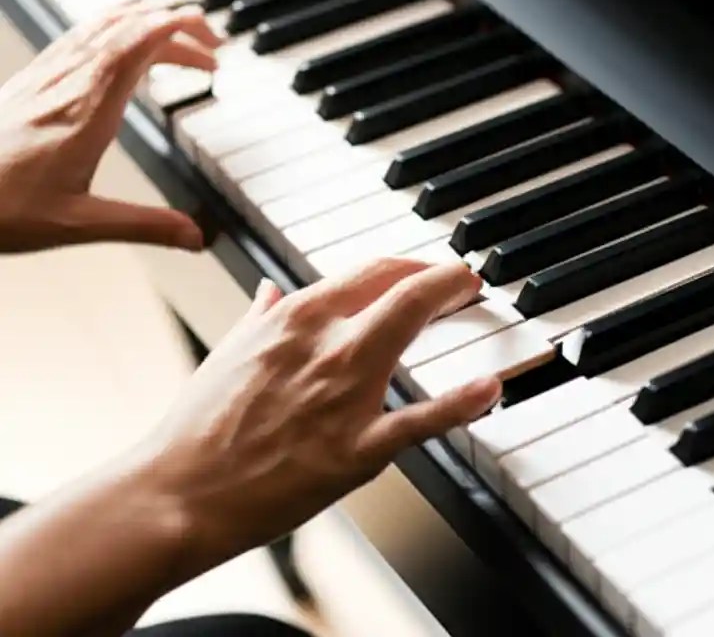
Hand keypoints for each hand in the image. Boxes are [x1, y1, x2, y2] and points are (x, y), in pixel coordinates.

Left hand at [0, 0, 220, 253]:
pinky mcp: (31, 81)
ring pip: (101, 24)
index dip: (175, 30)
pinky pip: (78, 35)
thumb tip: (195, 235)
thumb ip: (144, 226)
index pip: (135, 47)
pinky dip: (113, 26)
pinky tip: (120, 37)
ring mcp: (45, 77)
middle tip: (212, 44)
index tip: (210, 39)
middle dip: (175, 23)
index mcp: (85, 113)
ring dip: (145, 19)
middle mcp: (65, 85)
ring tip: (179, 30)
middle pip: (126, 27)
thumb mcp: (79, 224)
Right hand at [142, 258, 500, 566]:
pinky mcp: (355, 449)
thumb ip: (260, 319)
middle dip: (444, 277)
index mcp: (292, 319)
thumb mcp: (226, 356)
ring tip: (477, 305)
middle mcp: (322, 344)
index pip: (369, 271)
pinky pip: (418, 419)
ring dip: (450, 307)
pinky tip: (490, 387)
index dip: (410, 266)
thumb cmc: (197, 431)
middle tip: (467, 281)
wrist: (176, 495)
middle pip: (400, 288)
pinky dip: (460, 401)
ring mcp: (342, 394)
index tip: (429, 270)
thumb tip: (270, 289)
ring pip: (408, 330)